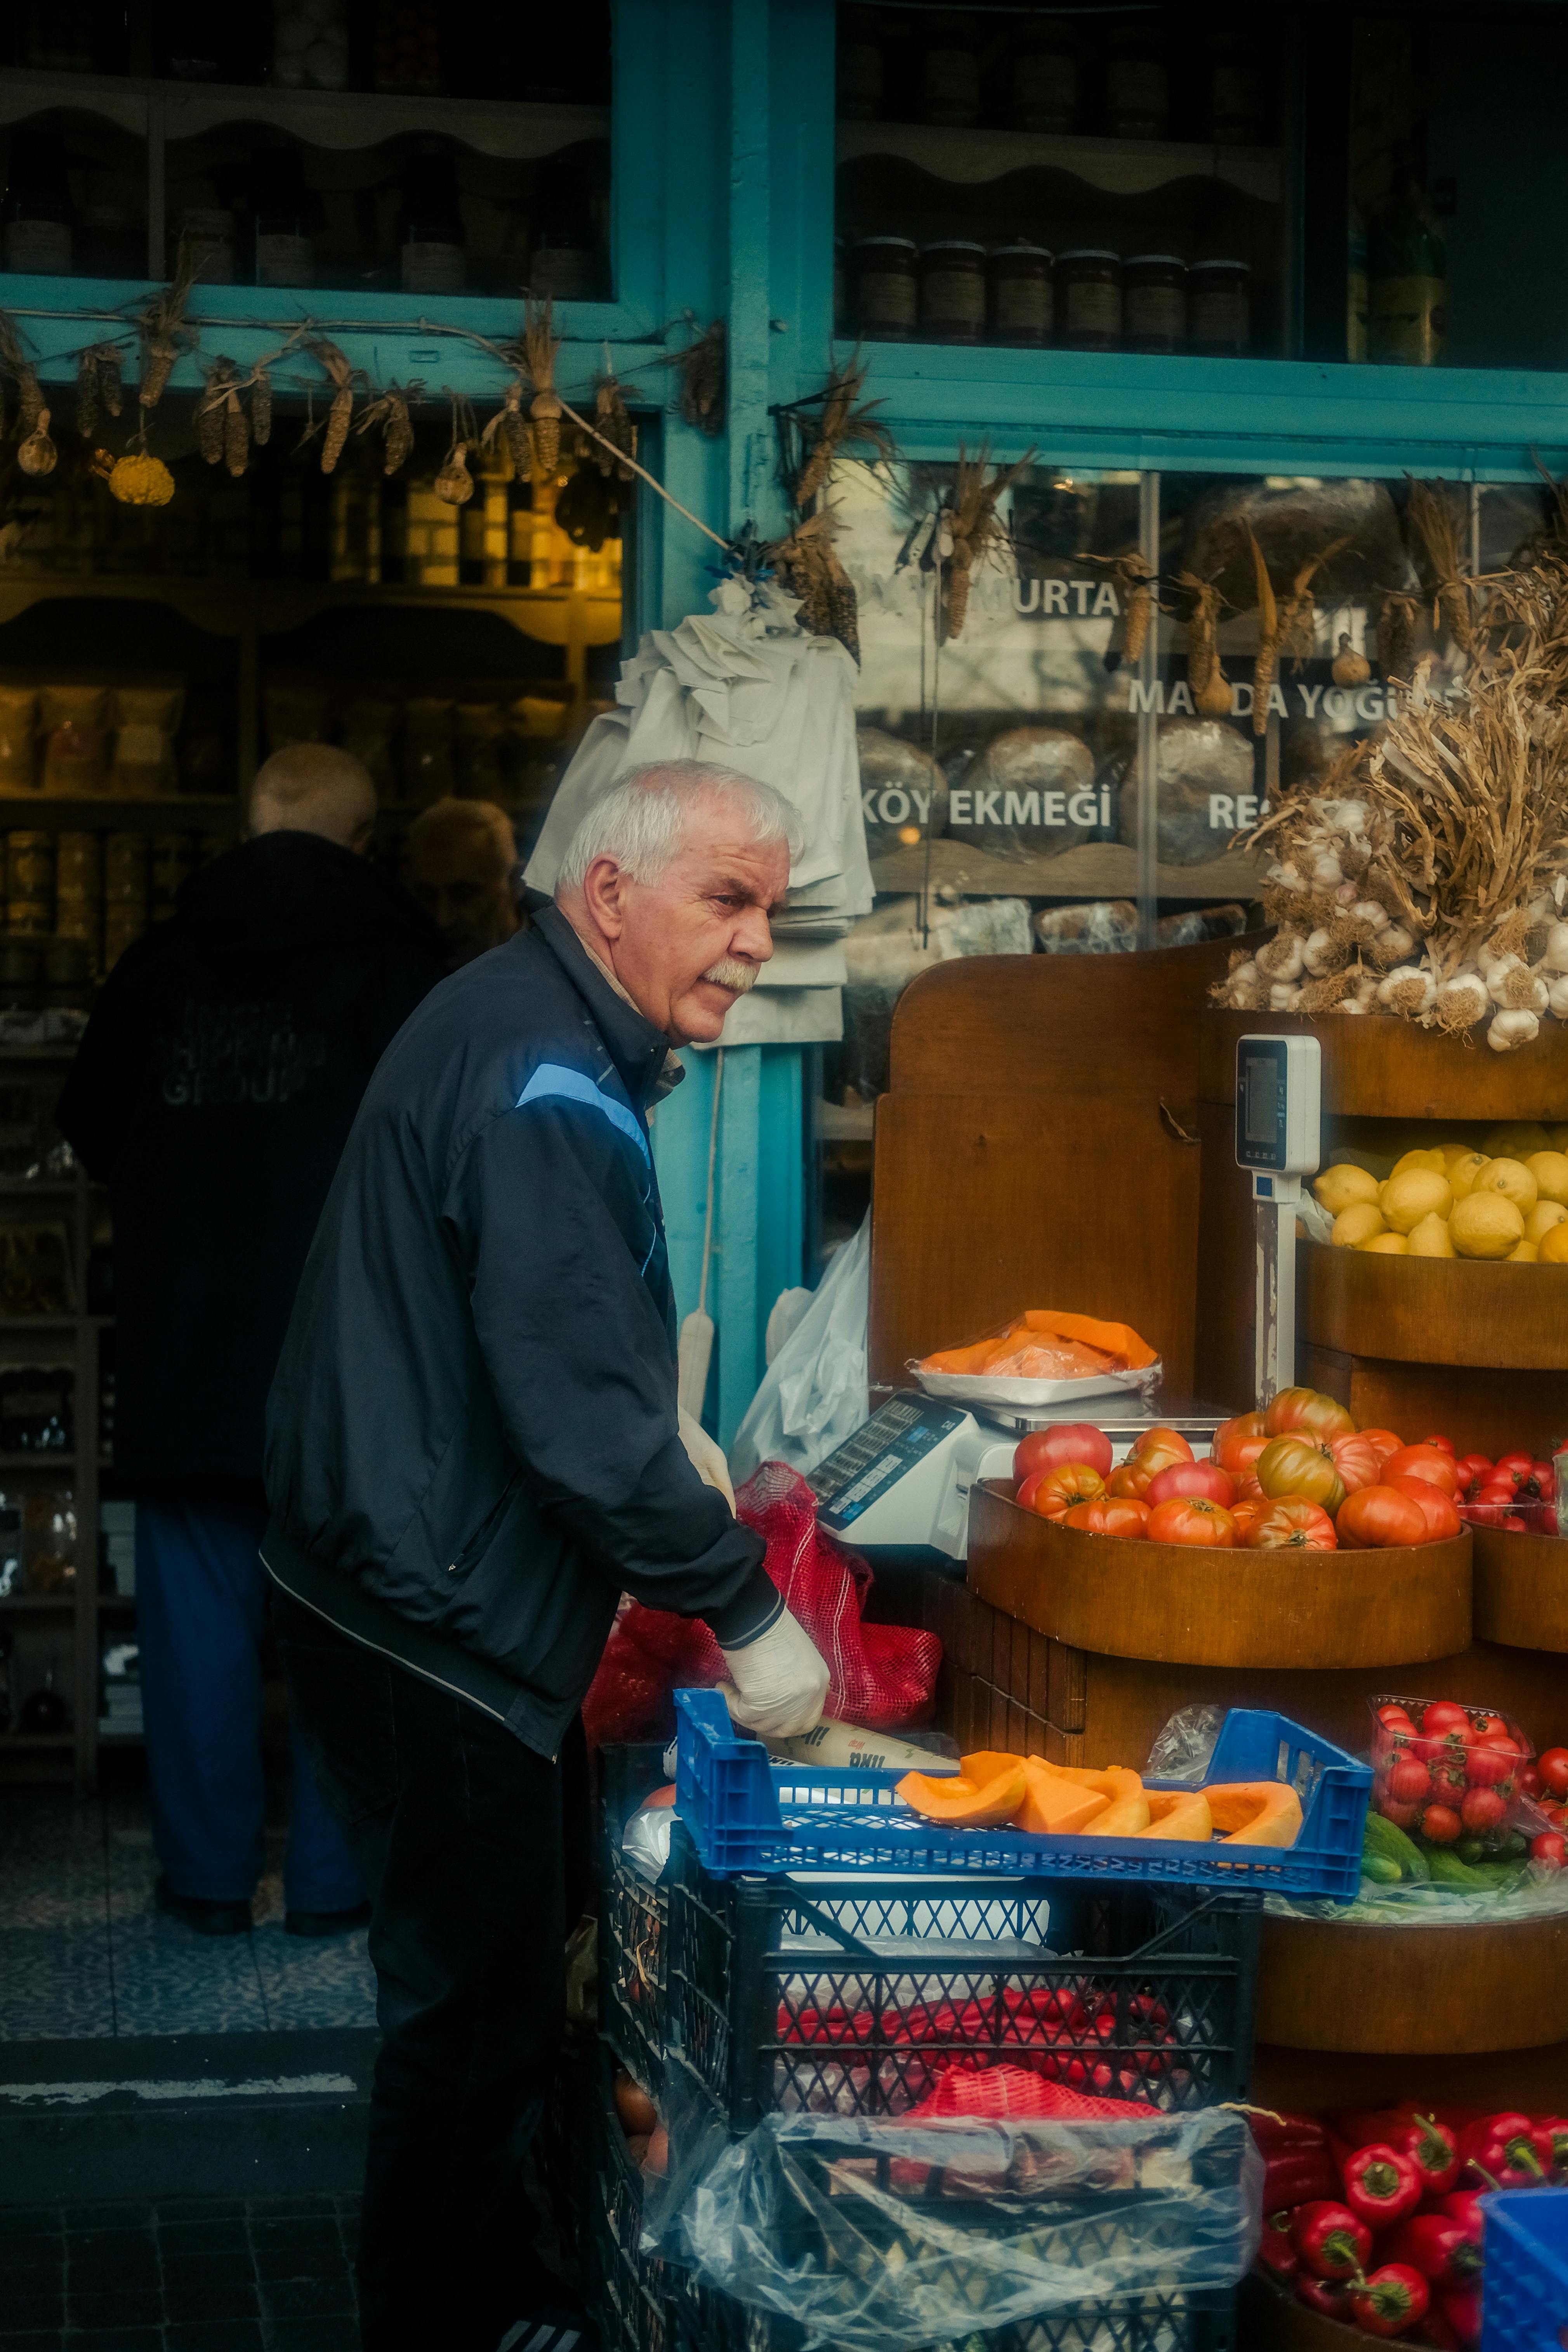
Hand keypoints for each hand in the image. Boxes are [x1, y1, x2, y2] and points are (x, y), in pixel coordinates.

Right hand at [719, 1606, 829, 1737]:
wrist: (754, 1617)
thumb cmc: (773, 1629)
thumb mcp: (799, 1657)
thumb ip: (798, 1680)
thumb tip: (783, 1697)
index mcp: (820, 1683)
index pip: (808, 1720)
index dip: (787, 1721)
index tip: (770, 1713)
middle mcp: (808, 1698)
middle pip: (787, 1729)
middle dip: (766, 1723)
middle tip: (748, 1710)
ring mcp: (786, 1704)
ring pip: (761, 1724)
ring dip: (743, 1712)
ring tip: (731, 1690)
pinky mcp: (761, 1705)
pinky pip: (741, 1715)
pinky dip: (729, 1703)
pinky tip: (723, 1687)